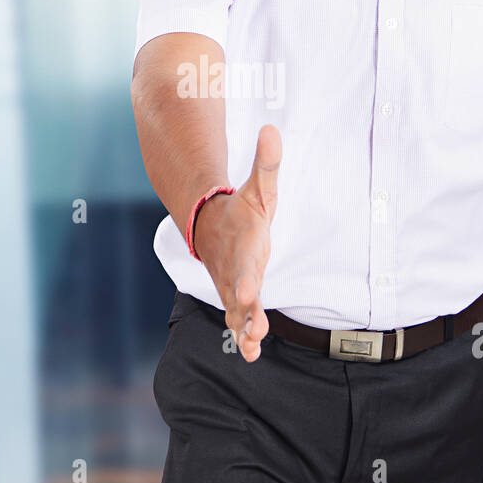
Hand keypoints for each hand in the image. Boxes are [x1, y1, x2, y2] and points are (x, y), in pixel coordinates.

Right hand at [193, 124, 281, 361]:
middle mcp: (234, 271)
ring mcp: (232, 287)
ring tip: (252, 347)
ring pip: (236, 312)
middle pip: (238, 294)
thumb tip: (272, 128)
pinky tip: (251, 354)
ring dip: (244, 329)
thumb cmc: (242, 209)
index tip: (249, 293)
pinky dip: (242, 336)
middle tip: (253, 328)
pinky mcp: (235, 298)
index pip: (243, 266)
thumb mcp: (259, 186)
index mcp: (243, 247)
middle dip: (245, 311)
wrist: (210, 226)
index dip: (246, 280)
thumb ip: (267, 163)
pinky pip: (237, 319)